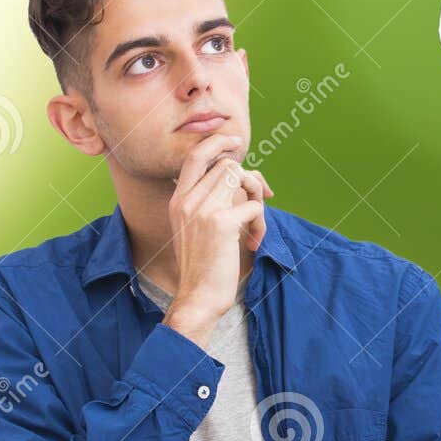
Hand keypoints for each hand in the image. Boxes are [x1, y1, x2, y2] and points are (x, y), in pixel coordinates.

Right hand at [163, 134, 272, 345]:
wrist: (198, 297)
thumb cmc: (205, 266)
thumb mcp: (200, 228)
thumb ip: (213, 201)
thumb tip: (247, 177)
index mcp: (178, 200)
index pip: (196, 156)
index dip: (218, 143)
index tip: (236, 143)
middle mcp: (186, 200)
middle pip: (227, 165)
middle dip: (251, 180)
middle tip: (260, 202)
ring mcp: (202, 210)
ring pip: (241, 177)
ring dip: (257, 198)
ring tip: (255, 224)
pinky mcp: (221, 223)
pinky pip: (254, 206)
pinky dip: (261, 225)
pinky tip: (253, 244)